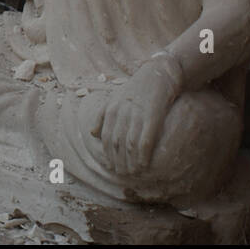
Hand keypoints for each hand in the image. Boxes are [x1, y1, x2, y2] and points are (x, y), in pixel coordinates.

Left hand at [92, 56, 180, 175]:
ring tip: (132, 173)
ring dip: (130, 161)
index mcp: (110, 109)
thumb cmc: (136, 88)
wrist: (157, 74)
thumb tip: (92, 133)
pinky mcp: (152, 116)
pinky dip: (143, 154)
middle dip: (118, 161)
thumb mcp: (115, 99)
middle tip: (121, 174)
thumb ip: (103, 115)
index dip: (108, 154)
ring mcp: (136, 115)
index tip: (111, 166)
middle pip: (117, 143)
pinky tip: (144, 165)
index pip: (106, 137)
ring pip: (129, 144)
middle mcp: (121, 113)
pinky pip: (145, 140)